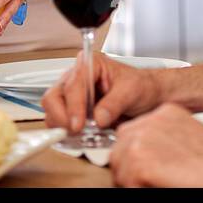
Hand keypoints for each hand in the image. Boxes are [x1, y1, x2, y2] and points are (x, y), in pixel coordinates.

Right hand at [41, 52, 162, 132]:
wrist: (150, 97)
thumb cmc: (142, 86)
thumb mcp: (132, 91)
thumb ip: (115, 103)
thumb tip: (98, 118)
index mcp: (90, 64)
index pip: (72, 83)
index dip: (73, 105)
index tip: (78, 124)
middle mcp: (77, 78)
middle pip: (54, 96)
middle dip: (61, 117)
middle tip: (76, 132)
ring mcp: (73, 95)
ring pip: (52, 111)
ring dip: (62, 126)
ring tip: (80, 136)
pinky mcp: (74, 111)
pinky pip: (60, 122)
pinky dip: (66, 132)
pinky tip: (79, 137)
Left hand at [110, 104, 202, 187]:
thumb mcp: (187, 136)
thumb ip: (165, 139)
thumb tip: (153, 155)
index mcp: (163, 113)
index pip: (132, 133)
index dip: (135, 154)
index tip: (143, 168)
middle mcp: (150, 122)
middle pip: (121, 147)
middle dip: (129, 166)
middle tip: (147, 180)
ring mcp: (142, 140)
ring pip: (120, 166)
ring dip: (132, 179)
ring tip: (156, 183)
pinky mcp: (141, 162)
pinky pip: (127, 181)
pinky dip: (137, 188)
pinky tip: (160, 185)